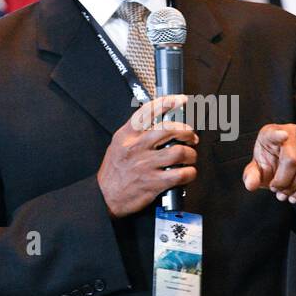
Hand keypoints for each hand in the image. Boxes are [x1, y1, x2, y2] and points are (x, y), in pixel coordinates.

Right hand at [97, 94, 198, 217]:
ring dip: (191, 154)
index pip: (148, 112)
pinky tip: (188, 173)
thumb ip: (136, 134)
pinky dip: (190, 173)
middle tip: (191, 137)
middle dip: (187, 132)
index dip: (167, 102)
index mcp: (127, 136)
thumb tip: (159, 124)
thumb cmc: (113, 172)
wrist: (104, 196)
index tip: (180, 99)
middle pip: (170, 129)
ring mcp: (146, 165)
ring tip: (190, 157)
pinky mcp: (153, 183)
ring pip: (179, 152)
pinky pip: (180, 174)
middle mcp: (137, 147)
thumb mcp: (118, 145)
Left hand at [242, 123, 295, 203]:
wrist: (288, 160)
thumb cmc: (270, 161)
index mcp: (271, 133)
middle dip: (283, 181)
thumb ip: (252, 176)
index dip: (278, 135)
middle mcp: (292, 133)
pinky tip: (295, 196)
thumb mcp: (257, 168)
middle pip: (292, 160)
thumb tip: (251, 184)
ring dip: (294, 188)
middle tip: (276, 191)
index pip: (274, 133)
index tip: (282, 135)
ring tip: (284, 195)